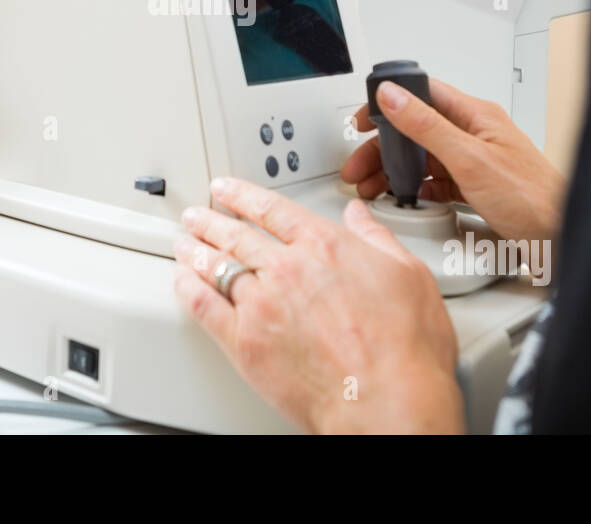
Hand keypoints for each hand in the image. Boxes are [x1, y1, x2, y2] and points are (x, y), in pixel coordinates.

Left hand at [173, 177, 463, 433]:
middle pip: (237, 234)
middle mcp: (287, 268)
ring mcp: (261, 304)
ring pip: (217, 266)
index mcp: (324, 246)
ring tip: (183, 243)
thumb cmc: (405, 349)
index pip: (272, 209)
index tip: (227, 190)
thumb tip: (360, 215)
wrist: (386, 401)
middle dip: (211, 221)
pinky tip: (182, 282)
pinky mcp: (245, 342)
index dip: (243, 195)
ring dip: (195, 250)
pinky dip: (188, 289)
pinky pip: (204, 306)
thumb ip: (377, 238)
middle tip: (196, 215)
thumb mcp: (409, 275)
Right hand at [341, 77, 564, 244]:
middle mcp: (474, 133)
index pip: (422, 93)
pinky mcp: (475, 185)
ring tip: (374, 186)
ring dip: (395, 169)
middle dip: (383, 147)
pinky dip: (416, 188)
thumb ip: (428, 126)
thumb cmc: (532, 197)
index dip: (388, 102)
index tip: (364, 119)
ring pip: (423, 157)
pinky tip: (405, 198)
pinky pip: (436, 180)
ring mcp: (475, 160)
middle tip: (359, 165)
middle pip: (416, 129)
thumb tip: (393, 95)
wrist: (560, 237)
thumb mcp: (470, 158)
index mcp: (475, 115)